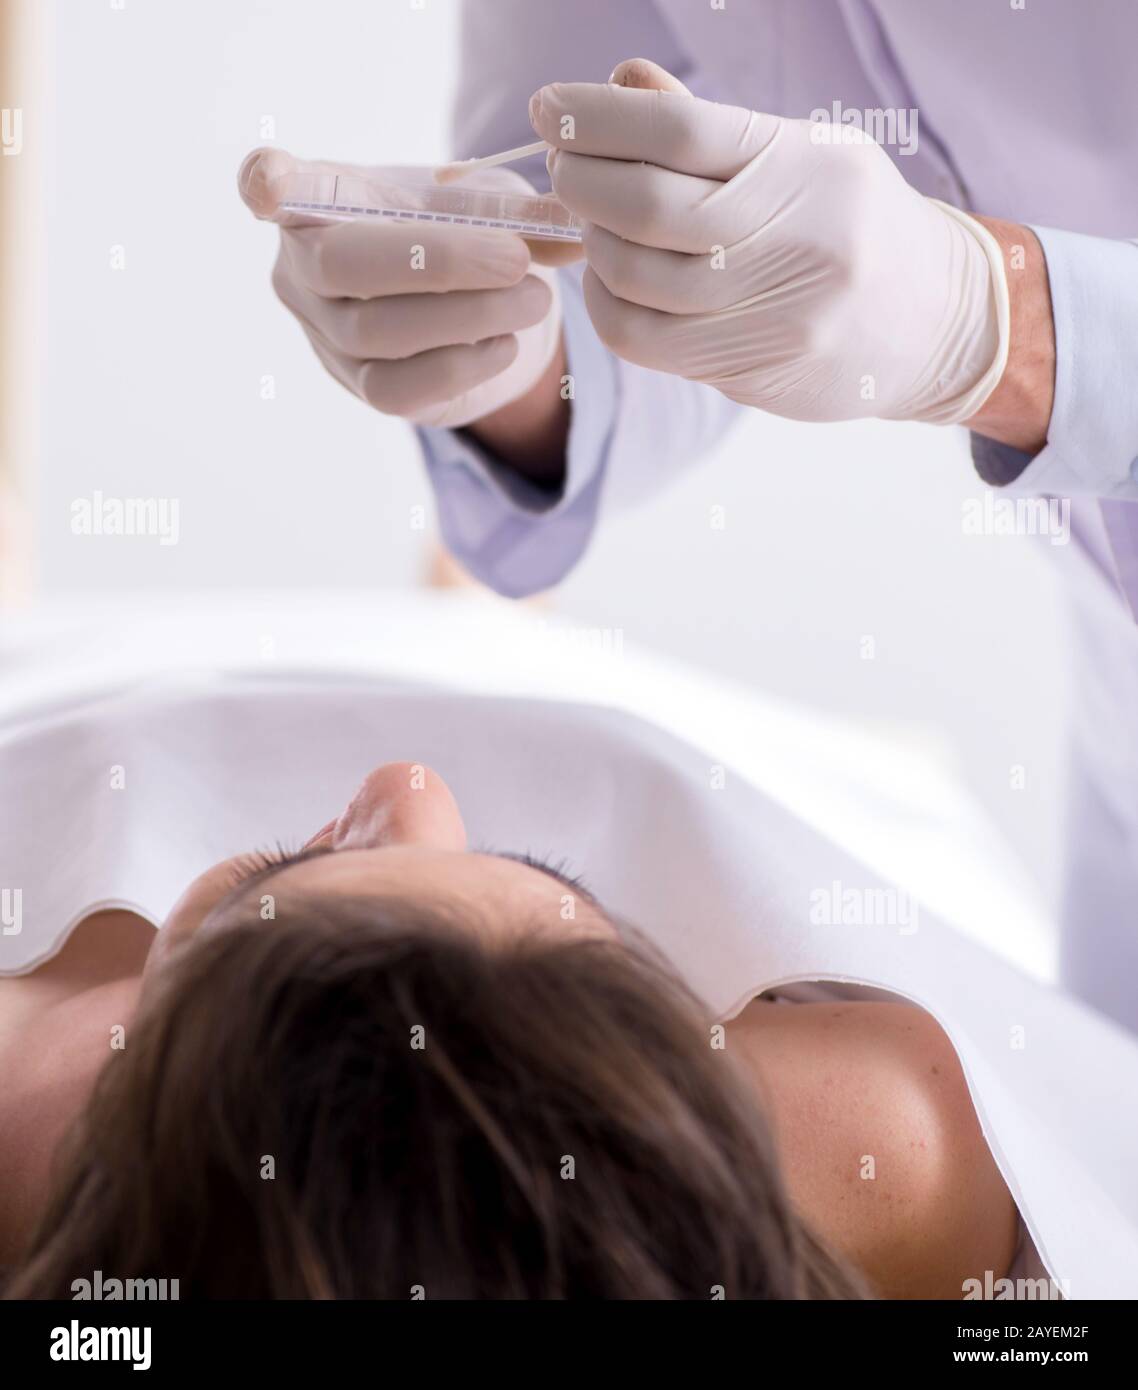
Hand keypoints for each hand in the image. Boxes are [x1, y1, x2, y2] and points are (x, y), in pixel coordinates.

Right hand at [238, 149, 562, 429]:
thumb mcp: (485, 207)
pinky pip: (395, 387)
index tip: (270, 183)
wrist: (464, 307)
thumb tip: (574, 233)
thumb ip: (519, 213)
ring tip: (535, 300)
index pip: (270, 185)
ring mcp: (320, 331)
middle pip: (342, 265)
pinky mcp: (355, 384)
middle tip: (515, 260)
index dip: (265, 183)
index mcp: (319, 195)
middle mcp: (300, 264)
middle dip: (436, 263)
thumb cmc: (460, 233)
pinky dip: (459, 366)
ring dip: (467, 317)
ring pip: (376, 333)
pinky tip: (506, 344)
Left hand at [529, 63, 1009, 424]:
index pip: (681, 131)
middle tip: (561, 166)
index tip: (549, 107)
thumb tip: (618, 84)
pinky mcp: (755, 369)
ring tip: (591, 222)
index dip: (598, 118)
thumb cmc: (848, 222)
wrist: (932, 322)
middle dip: (582, 181)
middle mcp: (797, 238)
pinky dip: (607, 304)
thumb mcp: (803, 154)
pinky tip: (611, 280)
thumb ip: (710, 128)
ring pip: (639, 280)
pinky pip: (645, 340)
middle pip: (650, 208)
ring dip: (593, 244)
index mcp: (807, 164)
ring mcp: (777, 314)